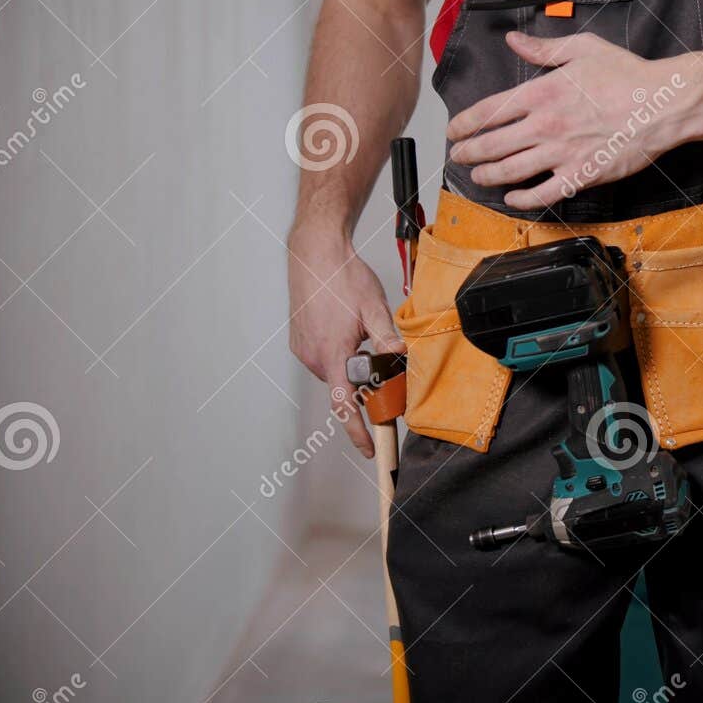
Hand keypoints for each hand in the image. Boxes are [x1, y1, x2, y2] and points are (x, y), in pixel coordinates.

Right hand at [287, 223, 404, 457]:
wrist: (314, 253)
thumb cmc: (342, 277)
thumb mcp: (374, 309)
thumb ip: (388, 340)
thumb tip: (402, 360)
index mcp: (332, 355)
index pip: (345, 407)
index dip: (359, 432)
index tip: (369, 449)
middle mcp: (313, 357)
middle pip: (345, 387)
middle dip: (366, 381)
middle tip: (381, 355)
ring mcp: (303, 350)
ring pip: (336, 372)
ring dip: (352, 363)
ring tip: (360, 331)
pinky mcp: (300, 342)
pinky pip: (324, 358)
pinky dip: (339, 353)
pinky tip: (347, 328)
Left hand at [447, 32, 702, 207]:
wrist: (662, 105)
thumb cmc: (628, 75)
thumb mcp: (583, 48)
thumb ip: (543, 48)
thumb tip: (514, 40)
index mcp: (541, 92)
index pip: (488, 111)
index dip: (464, 124)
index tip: (455, 130)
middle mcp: (544, 124)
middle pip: (491, 144)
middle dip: (467, 152)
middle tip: (458, 156)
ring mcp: (561, 153)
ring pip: (510, 171)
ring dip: (487, 176)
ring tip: (477, 177)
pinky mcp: (581, 176)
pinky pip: (543, 194)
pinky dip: (522, 199)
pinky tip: (512, 198)